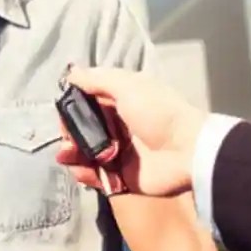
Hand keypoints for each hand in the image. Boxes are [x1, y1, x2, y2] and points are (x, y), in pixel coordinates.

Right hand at [55, 66, 207, 196]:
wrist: (187, 151)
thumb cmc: (158, 112)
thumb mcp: (128, 85)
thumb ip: (97, 79)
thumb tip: (71, 74)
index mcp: (119, 102)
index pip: (86, 104)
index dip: (71, 108)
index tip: (63, 112)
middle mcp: (117, 126)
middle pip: (81, 130)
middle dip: (69, 133)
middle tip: (67, 138)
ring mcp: (118, 153)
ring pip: (84, 154)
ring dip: (71, 154)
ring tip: (69, 155)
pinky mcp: (120, 176)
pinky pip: (95, 176)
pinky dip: (84, 174)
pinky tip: (82, 171)